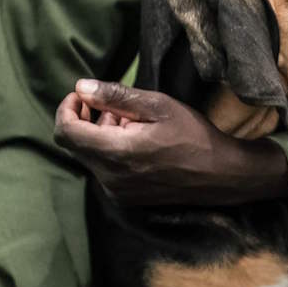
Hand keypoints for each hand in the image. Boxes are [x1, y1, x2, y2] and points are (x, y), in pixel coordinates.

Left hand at [53, 80, 287, 207]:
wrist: (221, 175)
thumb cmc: (193, 135)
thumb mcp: (157, 105)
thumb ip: (115, 96)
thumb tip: (81, 87)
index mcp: (114, 152)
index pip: (65, 131)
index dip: (67, 108)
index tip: (83, 95)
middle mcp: (109, 177)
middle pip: (75, 144)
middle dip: (86, 120)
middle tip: (114, 106)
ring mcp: (116, 192)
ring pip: (89, 157)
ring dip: (99, 136)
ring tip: (131, 123)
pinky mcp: (125, 198)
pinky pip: (104, 170)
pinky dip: (110, 152)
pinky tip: (137, 142)